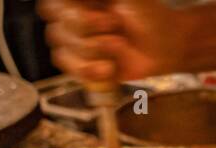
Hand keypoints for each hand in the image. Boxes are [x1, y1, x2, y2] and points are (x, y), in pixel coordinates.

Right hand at [39, 0, 184, 82]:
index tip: (97, 8)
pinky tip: (110, 66)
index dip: (73, 13)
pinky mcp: (86, 68)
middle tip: (115, 24)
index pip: (50, 6)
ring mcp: (75, 46)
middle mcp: (69, 21)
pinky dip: (93, 70)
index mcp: (74, 2)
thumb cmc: (146, 13)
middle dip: (89, 28)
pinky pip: (73, 72)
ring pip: (63, 54)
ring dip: (95, 50)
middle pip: (56, 30)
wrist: (165, 45)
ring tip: (119, 44)